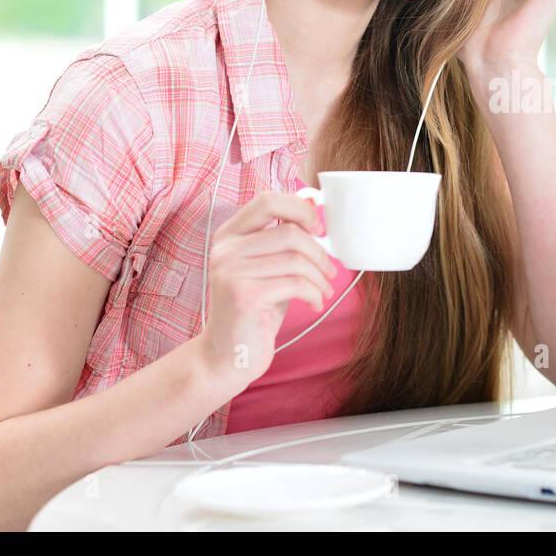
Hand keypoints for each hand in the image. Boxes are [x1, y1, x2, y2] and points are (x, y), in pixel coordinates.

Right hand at [196, 191, 339, 387]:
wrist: (226, 356)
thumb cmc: (255, 310)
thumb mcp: (269, 268)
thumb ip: (285, 239)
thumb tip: (313, 203)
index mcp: (229, 235)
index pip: (267, 200)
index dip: (300, 209)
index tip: (318, 229)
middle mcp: (225, 249)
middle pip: (290, 232)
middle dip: (319, 252)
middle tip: (329, 271)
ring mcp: (231, 271)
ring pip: (296, 259)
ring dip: (320, 277)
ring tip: (323, 291)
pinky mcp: (244, 295)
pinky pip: (296, 284)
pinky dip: (314, 293)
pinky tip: (314, 304)